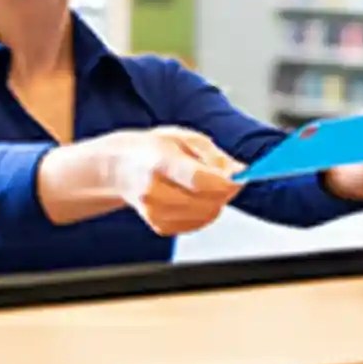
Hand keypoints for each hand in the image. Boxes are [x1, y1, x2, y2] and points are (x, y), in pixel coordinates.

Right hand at [100, 127, 244, 235]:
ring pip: (205, 216)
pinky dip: (204, 212)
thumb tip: (241, 171)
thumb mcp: (185, 137)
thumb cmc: (153, 149)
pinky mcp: (158, 226)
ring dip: (216, 203)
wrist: (120, 168)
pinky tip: (195, 197)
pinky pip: (196, 224)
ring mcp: (154, 211)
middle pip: (205, 202)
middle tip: (228, 180)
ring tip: (207, 185)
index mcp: (160, 162)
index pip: (199, 179)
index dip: (225, 182)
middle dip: (225, 193)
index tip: (240, 177)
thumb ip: (216, 156)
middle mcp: (154, 190)